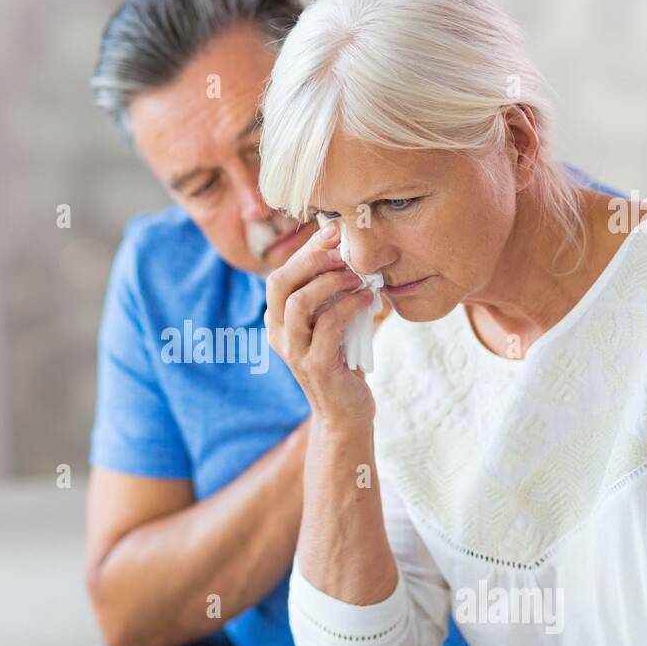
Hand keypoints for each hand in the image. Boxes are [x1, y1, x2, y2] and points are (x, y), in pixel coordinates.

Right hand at [264, 219, 375, 425]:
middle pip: (279, 283)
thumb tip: (342, 246)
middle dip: (312, 260)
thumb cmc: (342, 362)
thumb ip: (330, 292)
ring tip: (359, 277)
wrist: (344, 413)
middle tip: (343, 252)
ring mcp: (294, 351)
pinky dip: (350, 306)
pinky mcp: (316, 365)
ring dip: (332, 282)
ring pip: (299, 302)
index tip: (335, 232)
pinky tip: (369, 299)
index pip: (281, 273)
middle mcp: (278, 334)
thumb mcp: (331, 322)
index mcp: (277, 320)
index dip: (307, 250)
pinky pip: (328, 325)